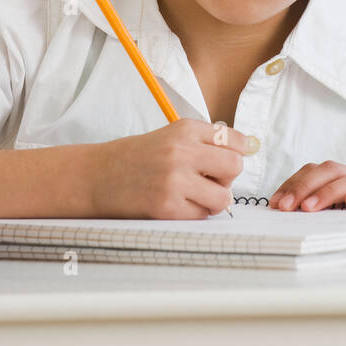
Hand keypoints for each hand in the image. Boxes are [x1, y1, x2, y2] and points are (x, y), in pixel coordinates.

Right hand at [90, 118, 254, 218]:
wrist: (97, 176)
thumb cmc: (138, 157)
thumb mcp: (171, 136)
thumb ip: (205, 142)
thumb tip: (248, 150)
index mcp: (185, 129)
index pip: (234, 139)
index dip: (238, 152)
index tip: (232, 158)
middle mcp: (181, 151)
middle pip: (234, 167)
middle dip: (227, 177)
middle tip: (211, 180)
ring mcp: (174, 181)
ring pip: (223, 198)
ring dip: (214, 200)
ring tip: (195, 195)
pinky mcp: (166, 208)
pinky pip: (201, 216)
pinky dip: (195, 214)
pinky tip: (179, 205)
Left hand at [269, 161, 345, 211]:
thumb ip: (324, 206)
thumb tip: (290, 217)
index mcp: (339, 175)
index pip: (311, 172)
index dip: (291, 184)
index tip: (274, 203)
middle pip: (324, 171)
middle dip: (301, 187)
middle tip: (284, 207)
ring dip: (325, 192)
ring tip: (308, 208)